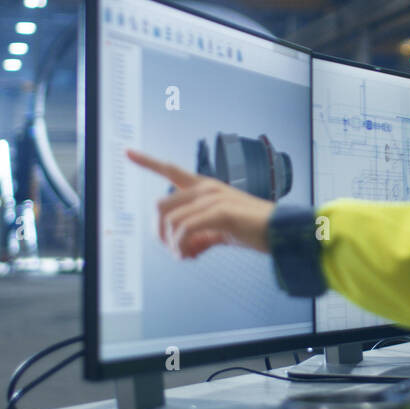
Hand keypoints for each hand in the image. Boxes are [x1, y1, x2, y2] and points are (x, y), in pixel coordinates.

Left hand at [125, 148, 275, 257]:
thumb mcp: (221, 230)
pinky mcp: (220, 212)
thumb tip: (184, 248)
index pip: (171, 169)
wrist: (281, 232)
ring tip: (187, 256)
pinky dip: (183, 247)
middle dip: (160, 234)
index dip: (148, 161)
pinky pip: (184, 230)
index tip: (127, 152)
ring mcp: (213, 198)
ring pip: (170, 221)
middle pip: (160, 207)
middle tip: (176, 251)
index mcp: (206, 188)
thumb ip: (200, 234)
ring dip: (173, 245)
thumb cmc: (254, 230)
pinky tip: (193, 255)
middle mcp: (206, 188)